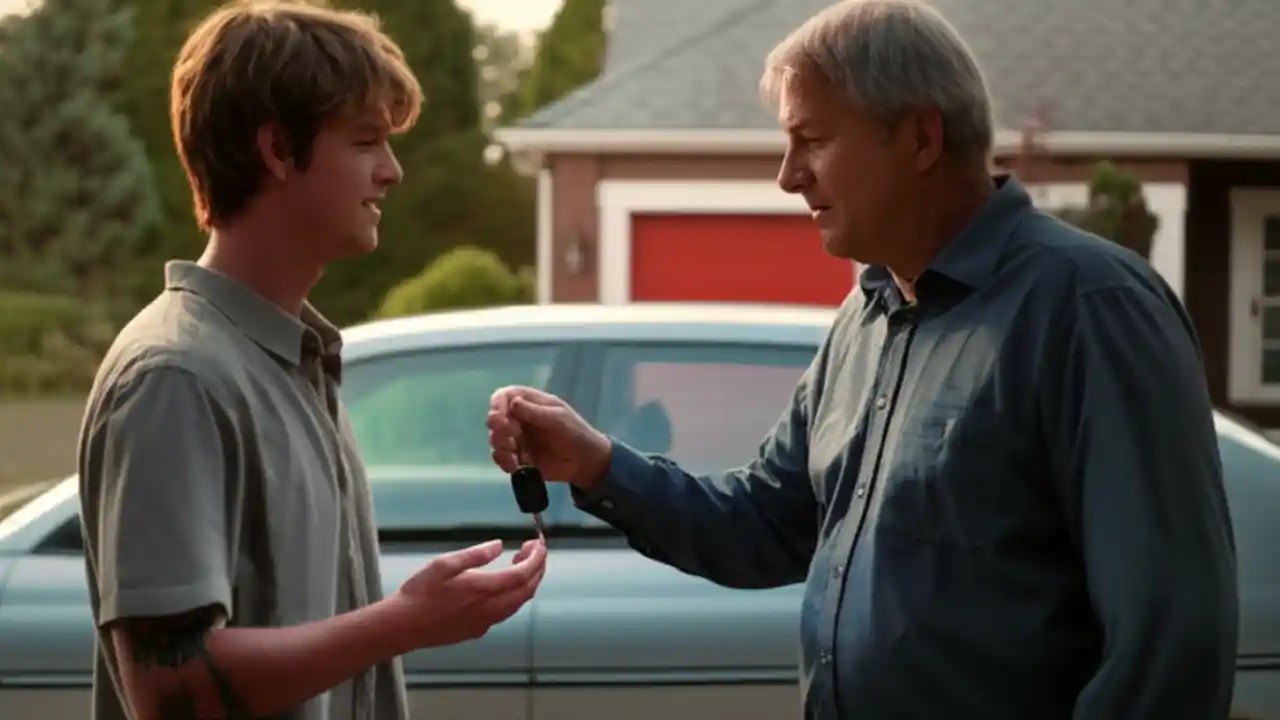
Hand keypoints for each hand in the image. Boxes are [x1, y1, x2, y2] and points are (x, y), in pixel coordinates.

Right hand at [393, 538, 545, 648]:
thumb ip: (476, 554)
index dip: (536, 558)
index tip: (539, 544)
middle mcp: (490, 609)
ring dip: (526, 582)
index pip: (523, 574)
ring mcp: (485, 622)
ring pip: (518, 603)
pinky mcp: (478, 630)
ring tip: (520, 562)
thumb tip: (498, 545)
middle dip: (536, 568)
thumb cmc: (420, 593)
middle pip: (527, 589)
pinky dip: (514, 595)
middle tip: (533, 550)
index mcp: (484, 590)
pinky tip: (503, 584)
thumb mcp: (445, 564)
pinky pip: (506, 612)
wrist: (403, 626)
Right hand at [487, 386, 611, 490]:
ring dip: (500, 447)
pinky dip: (504, 462)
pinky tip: (515, 466)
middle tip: (510, 437)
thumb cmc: (576, 433)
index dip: (497, 404)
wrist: (586, 463)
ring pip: (496, 440)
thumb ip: (535, 412)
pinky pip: (502, 459)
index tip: (499, 416)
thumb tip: (512, 402)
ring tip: (514, 454)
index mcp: (529, 402)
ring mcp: (517, 438)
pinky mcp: (518, 457)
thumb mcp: (558, 419)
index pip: (504, 396)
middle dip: (498, 429)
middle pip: (495, 419)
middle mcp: (519, 418)